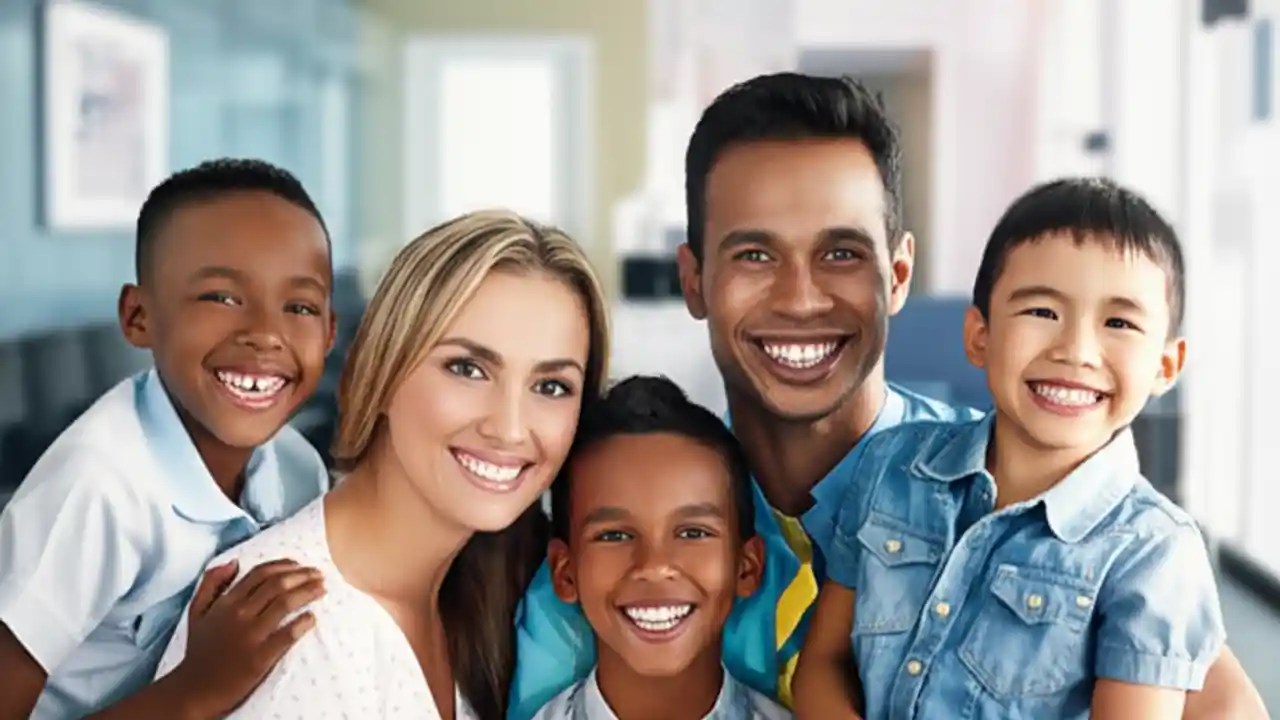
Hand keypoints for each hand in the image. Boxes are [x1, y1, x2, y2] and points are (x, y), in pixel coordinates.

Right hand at [169, 559, 324, 717]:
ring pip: (285, 603)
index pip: (261, 573)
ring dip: (308, 592)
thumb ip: (211, 583)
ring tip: (322, 589)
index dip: (284, 565)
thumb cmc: (199, 650)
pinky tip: (312, 618)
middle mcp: (240, 614)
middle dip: (302, 575)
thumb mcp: (197, 611)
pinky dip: (303, 623)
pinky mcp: (261, 656)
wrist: (196, 689)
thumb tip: (234, 562)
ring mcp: (251, 635)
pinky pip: (288, 634)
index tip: (300, 565)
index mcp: (227, 602)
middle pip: (278, 584)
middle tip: (318, 574)